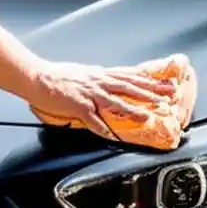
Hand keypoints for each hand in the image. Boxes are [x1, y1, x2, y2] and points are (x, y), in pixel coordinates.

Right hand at [24, 61, 182, 141]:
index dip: (151, 81)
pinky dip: (102, 127)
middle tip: (169, 96)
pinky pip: (92, 119)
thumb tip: (114, 79)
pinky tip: (111, 135)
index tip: (167, 83)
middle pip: (130, 87)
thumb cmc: (59, 75)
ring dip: (133, 109)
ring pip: (115, 101)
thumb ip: (101, 77)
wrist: (37, 77)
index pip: (132, 76)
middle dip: (151, 92)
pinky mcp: (77, 105)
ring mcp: (89, 94)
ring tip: (148, 116)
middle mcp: (99, 82)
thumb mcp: (86, 72)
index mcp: (102, 74)